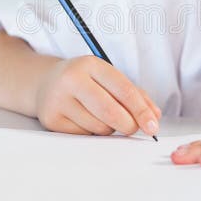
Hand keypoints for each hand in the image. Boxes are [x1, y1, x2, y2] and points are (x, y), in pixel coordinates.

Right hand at [36, 55, 161, 135]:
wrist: (46, 83)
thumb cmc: (86, 81)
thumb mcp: (109, 79)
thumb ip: (135, 95)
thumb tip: (154, 117)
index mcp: (91, 64)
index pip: (124, 90)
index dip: (142, 110)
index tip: (153, 126)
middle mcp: (72, 79)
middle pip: (111, 112)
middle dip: (128, 125)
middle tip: (132, 128)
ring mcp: (58, 100)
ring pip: (99, 127)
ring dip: (109, 128)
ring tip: (100, 116)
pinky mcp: (51, 120)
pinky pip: (84, 135)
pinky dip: (92, 132)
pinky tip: (84, 120)